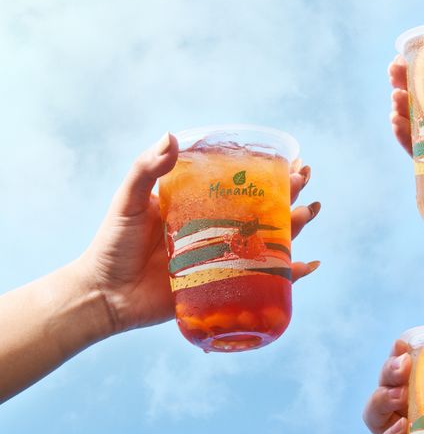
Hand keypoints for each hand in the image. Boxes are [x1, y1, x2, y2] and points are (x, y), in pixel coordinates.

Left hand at [76, 133, 320, 334]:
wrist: (104, 296)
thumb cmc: (112, 245)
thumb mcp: (128, 202)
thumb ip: (146, 170)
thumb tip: (172, 138)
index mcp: (199, 205)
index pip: (241, 184)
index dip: (268, 172)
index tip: (290, 159)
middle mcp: (217, 229)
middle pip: (263, 210)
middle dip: (289, 194)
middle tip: (304, 180)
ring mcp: (223, 258)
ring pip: (269, 241)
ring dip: (294, 228)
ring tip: (309, 212)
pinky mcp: (225, 286)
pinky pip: (263, 279)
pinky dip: (289, 274)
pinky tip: (308, 265)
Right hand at [363, 341, 423, 433]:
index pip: (413, 365)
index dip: (404, 350)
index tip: (410, 345)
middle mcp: (423, 418)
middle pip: (389, 386)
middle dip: (388, 370)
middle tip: (403, 367)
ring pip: (377, 417)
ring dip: (379, 399)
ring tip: (397, 394)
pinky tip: (400, 429)